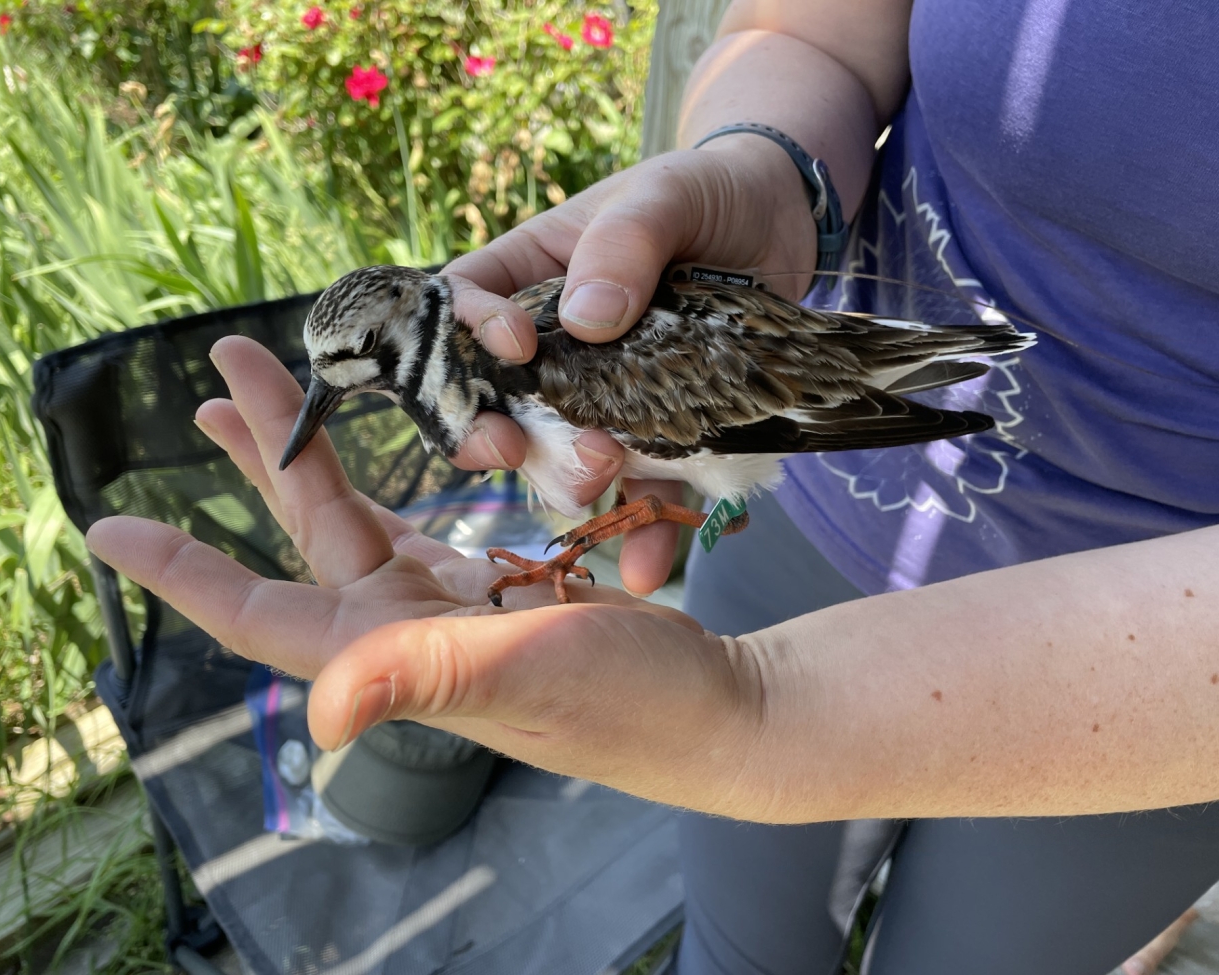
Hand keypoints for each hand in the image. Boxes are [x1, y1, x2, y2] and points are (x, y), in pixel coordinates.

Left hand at [85, 336, 770, 813]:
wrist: (705, 704)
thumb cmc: (621, 702)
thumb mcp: (523, 676)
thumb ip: (423, 676)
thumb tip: (324, 710)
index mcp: (386, 653)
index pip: (258, 613)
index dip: (183, 570)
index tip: (111, 526)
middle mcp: (400, 631)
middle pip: (305, 533)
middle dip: (263, 452)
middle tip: (219, 376)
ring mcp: (443, 607)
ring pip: (357, 516)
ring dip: (317, 451)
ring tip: (278, 383)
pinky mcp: (488, 589)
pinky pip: (419, 521)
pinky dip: (393, 472)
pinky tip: (379, 437)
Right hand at [443, 140, 815, 595]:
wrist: (780, 224)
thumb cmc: (705, 192)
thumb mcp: (664, 195)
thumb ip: (624, 242)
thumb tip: (586, 317)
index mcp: (527, 276)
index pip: (459, 311)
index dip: (464, 339)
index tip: (515, 348)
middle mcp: (551, 346)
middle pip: (495, 402)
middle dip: (500, 435)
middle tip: (517, 450)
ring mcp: (602, 395)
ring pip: (558, 456)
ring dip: (568, 481)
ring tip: (604, 477)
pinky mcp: (658, 431)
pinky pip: (641, 486)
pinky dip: (643, 528)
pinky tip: (650, 564)